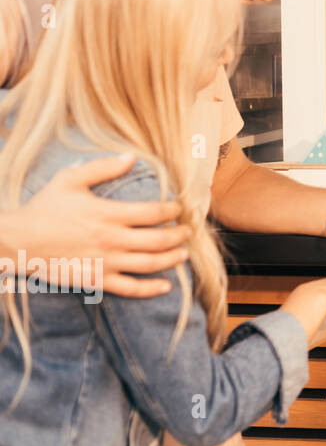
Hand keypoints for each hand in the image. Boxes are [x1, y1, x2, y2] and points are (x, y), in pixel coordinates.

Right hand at [0, 154, 186, 298]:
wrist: (16, 241)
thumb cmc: (44, 208)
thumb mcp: (70, 180)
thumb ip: (103, 167)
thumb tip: (132, 156)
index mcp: (108, 214)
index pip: (154, 213)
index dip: (173, 210)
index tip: (180, 208)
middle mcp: (111, 240)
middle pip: (158, 240)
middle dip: (179, 235)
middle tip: (187, 231)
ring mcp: (105, 263)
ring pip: (150, 264)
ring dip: (172, 259)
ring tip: (184, 253)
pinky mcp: (96, 280)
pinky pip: (129, 289)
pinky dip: (151, 289)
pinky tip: (166, 286)